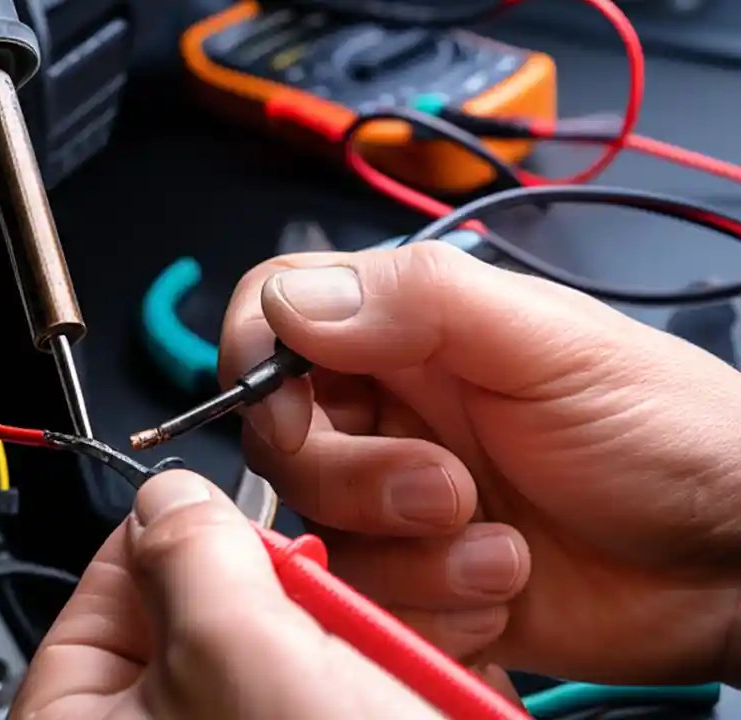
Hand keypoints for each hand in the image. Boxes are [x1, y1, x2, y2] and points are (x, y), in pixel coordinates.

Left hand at [12, 470, 442, 718]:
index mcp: (86, 719)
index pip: (112, 578)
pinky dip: (407, 667)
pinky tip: (439, 675)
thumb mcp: (230, 651)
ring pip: (306, 643)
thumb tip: (167, 492)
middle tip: (353, 588)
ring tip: (420, 644)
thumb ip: (185, 548)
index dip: (187, 529)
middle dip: (307, 586)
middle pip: (222, 603)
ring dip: (377, 625)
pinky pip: (357, 681)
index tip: (245, 511)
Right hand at [220, 241, 740, 683]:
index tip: (298, 416)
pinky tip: (503, 594)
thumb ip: (415, 302)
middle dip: (358, 483)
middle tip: (453, 491)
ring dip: (409, 559)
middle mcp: (390, 415)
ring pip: (321, 534)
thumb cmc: (667, 432)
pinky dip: (431, 612)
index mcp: (407, 335)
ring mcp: (399, 504)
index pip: (271, 323)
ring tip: (503, 553)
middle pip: (281, 444)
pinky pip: (367, 604)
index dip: (260, 369)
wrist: (735, 563)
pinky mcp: (419, 582)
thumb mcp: (548, 345)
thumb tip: (287, 301)